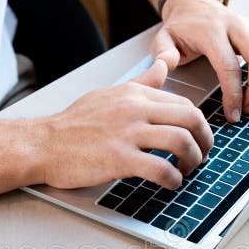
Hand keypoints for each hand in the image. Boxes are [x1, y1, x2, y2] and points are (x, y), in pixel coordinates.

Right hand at [32, 59, 212, 190]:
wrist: (43, 144)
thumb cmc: (73, 124)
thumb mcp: (109, 94)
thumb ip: (141, 83)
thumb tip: (163, 65)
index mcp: (134, 94)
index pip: (183, 103)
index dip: (198, 124)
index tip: (196, 138)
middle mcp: (134, 109)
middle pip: (191, 118)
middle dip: (205, 140)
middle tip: (201, 155)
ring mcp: (127, 133)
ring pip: (181, 141)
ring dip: (193, 160)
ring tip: (187, 170)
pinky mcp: (120, 159)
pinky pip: (161, 168)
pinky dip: (173, 179)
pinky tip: (170, 183)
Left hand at [152, 0, 248, 121]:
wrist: (192, 6)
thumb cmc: (180, 28)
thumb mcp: (162, 40)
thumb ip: (163, 55)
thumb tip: (165, 68)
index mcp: (210, 32)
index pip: (229, 67)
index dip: (234, 95)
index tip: (232, 115)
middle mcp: (234, 25)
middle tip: (247, 111)